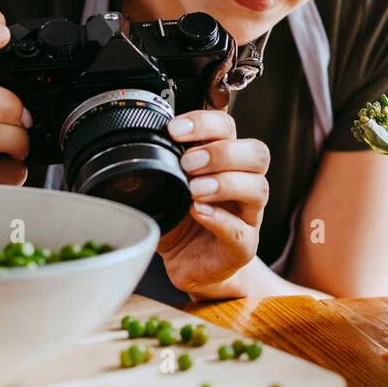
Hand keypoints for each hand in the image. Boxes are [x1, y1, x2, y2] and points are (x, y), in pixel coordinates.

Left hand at [156, 109, 270, 295]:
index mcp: (224, 160)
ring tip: (194, 190)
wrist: (189, 265)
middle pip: (256, 153)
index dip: (206, 121)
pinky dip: (219, 219)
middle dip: (221, 152)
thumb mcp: (164, 187)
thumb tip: (130, 144)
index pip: (228, 127)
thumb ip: (159, 165)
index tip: (175, 129)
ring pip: (258, 188)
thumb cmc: (180, 221)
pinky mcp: (243, 245)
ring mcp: (248, 215)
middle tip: (188, 163)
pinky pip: (241, 230)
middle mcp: (243, 182)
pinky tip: (199, 213)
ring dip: (225, 183)